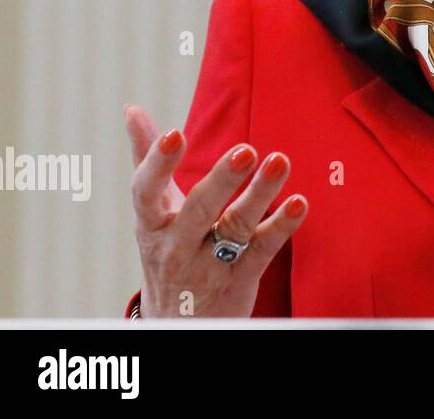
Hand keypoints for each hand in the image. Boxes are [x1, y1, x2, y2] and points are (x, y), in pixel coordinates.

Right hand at [124, 103, 307, 317]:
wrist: (178, 323)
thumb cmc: (168, 249)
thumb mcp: (152, 213)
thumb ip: (147, 160)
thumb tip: (133, 109)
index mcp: (151, 224)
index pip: (147, 193)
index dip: (158, 164)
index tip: (174, 133)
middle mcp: (177, 246)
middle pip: (198, 211)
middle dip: (221, 180)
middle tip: (247, 149)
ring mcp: (209, 265)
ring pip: (236, 228)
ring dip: (260, 195)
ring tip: (280, 161)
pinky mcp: (240, 279)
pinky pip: (263, 251)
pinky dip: (282, 226)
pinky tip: (300, 202)